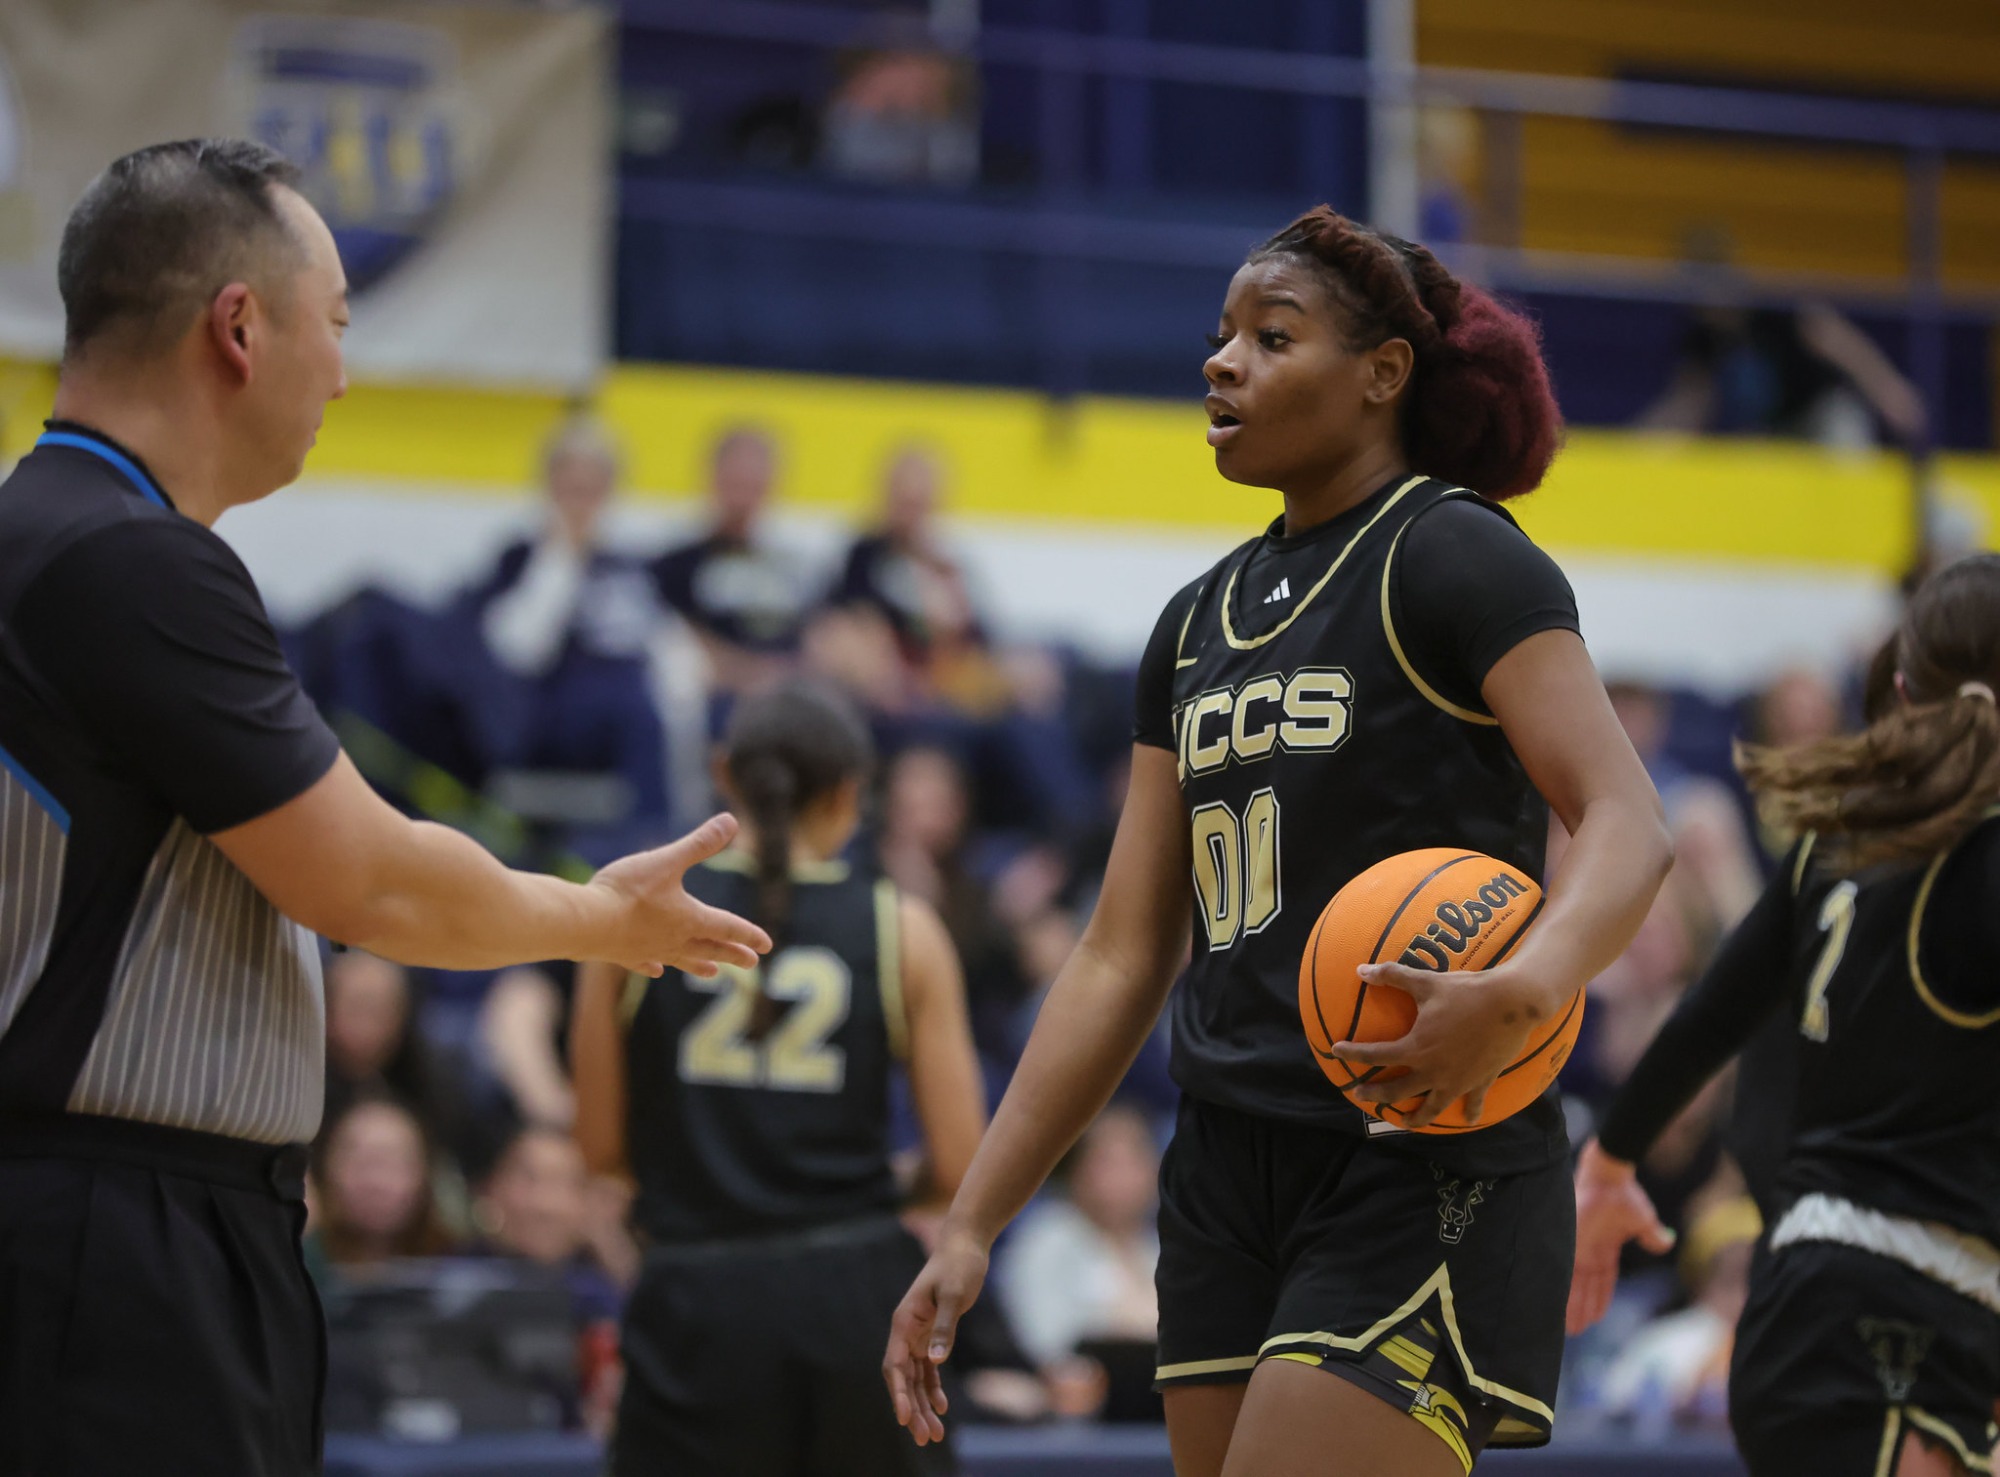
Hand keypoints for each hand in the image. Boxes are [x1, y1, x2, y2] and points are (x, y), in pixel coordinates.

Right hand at [589, 814, 772, 976]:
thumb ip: (699, 843)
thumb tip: (732, 821)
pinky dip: (653, 966)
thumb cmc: (627, 891)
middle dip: (732, 954)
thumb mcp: (667, 860)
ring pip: (681, 959)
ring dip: (698, 964)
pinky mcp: (623, 955)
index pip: (727, 927)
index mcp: (689, 918)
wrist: (585, 922)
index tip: (766, 945)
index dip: (748, 934)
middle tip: (752, 964)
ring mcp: (648, 950)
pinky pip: (644, 963)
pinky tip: (656, 969)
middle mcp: (674, 940)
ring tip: (711, 973)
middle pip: (710, 948)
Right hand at [883, 1222, 989, 1445]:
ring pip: (915, 1378)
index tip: (903, 1418)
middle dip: (912, 1409)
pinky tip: (941, 1408)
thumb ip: (945, 1327)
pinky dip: (933, 1388)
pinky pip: (928, 1369)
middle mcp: (906, 1331)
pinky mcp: (932, 1335)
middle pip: (904, 1379)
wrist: (965, 1247)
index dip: (898, 1393)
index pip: (895, 1365)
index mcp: (904, 1321)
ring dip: (922, 1405)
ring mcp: (918, 1335)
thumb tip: (936, 1359)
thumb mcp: (955, 1294)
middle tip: (924, 1438)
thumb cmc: (959, 1266)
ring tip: (933, 1434)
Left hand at [1328, 961, 1563, 1128]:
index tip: (1336, 1051)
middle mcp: (1433, 1071)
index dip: (1352, 1053)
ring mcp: (1457, 1081)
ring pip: (1431, 1107)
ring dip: (1416, 1117)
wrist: (1512, 1003)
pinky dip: (1468, 1112)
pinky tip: (1466, 1120)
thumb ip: (1392, 977)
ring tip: (1404, 1123)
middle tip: (1360, 1095)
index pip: (1375, 1055)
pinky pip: (1472, 1102)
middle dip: (1376, 1094)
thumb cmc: (1466, 991)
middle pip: (1397, 1090)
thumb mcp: (1425, 982)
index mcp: (1416, 1048)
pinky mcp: (1480, 1081)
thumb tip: (1360, 969)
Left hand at [1567, 1138, 1674, 1334]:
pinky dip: (1562, 1292)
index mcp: (1605, 1249)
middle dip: (1581, 1309)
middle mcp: (1588, 1251)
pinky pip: (1564, 1274)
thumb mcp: (1643, 1219)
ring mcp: (1577, 1248)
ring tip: (1567, 1330)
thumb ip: (1651, 1235)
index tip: (1595, 1317)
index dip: (1599, 1299)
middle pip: (1585, 1288)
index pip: (1602, 1281)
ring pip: (1573, 1285)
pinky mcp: (1569, 1244)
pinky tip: (1558, 1309)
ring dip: (1570, 1307)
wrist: (1607, 1176)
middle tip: (1576, 1331)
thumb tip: (1666, 1243)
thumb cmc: (1625, 1195)